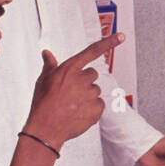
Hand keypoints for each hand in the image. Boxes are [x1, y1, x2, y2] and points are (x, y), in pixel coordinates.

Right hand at [24, 35, 121, 149]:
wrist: (45, 129)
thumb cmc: (42, 104)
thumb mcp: (42, 81)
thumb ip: (49, 65)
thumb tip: (47, 53)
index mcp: (69, 69)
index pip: (92, 51)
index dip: (108, 43)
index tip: (121, 36)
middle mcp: (82, 79)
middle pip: (92, 75)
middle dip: (84, 81)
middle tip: (71, 92)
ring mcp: (90, 95)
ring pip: (95, 91)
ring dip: (87, 96)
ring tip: (72, 105)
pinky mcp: (96, 109)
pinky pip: (99, 105)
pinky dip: (92, 109)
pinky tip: (78, 113)